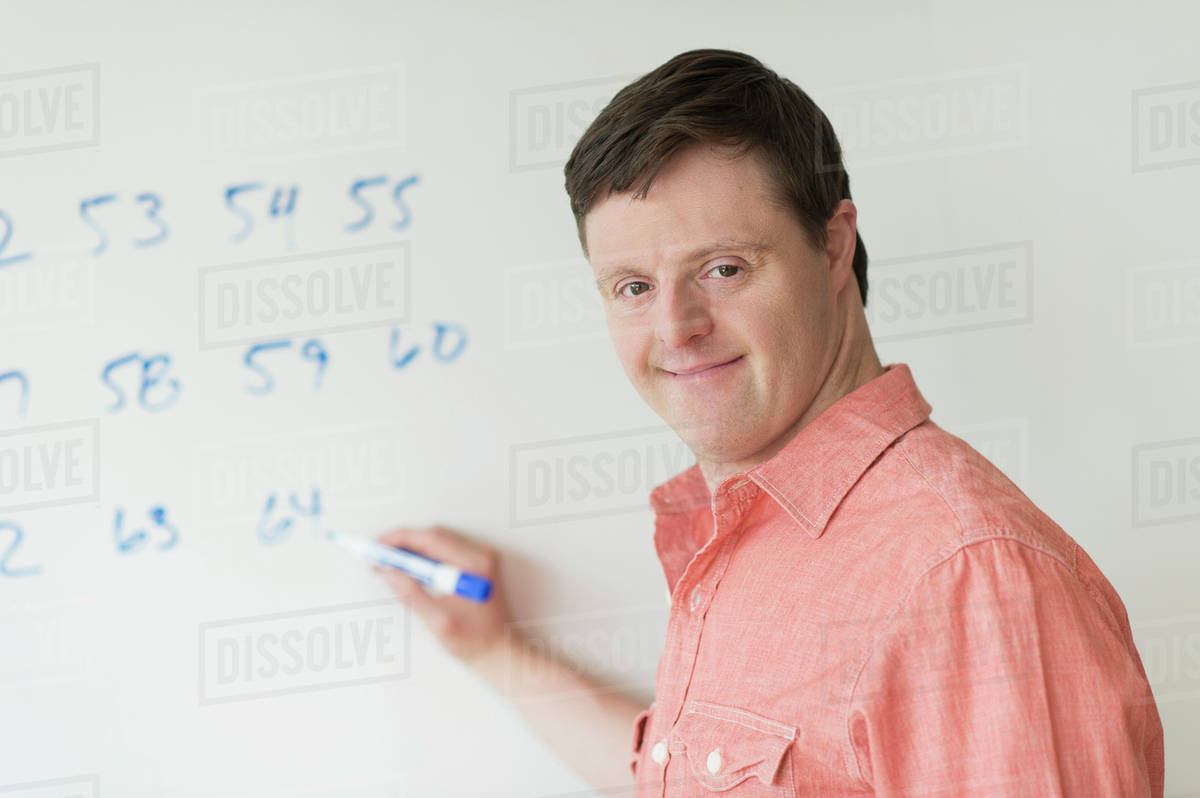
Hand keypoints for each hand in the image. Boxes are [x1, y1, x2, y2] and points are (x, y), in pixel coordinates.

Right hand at [373, 524, 513, 664]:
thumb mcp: (438, 621)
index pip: (431, 539)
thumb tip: (388, 572)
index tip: (377, 546)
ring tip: (388, 563)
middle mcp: (481, 555)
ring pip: (437, 541)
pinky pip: (445, 551)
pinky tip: (408, 568)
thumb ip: (412, 595)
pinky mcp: (476, 566)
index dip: (399, 540)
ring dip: (412, 549)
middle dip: (402, 543)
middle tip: (376, 555)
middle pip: (433, 536)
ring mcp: (480, 559)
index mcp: (474, 565)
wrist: (500, 652)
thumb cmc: (475, 641)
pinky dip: (424, 556)